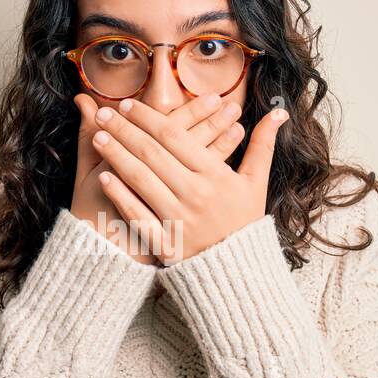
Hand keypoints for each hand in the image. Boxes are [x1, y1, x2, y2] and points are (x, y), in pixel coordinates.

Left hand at [88, 92, 287, 264]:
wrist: (240, 272)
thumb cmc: (245, 222)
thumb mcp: (257, 182)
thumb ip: (263, 145)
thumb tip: (279, 111)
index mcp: (215, 175)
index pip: (174, 137)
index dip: (148, 117)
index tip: (128, 104)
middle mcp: (195, 194)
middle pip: (152, 153)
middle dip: (124, 129)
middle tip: (104, 112)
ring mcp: (179, 219)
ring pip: (141, 179)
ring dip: (116, 155)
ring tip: (98, 136)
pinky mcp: (166, 243)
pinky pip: (138, 214)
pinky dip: (120, 195)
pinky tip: (104, 176)